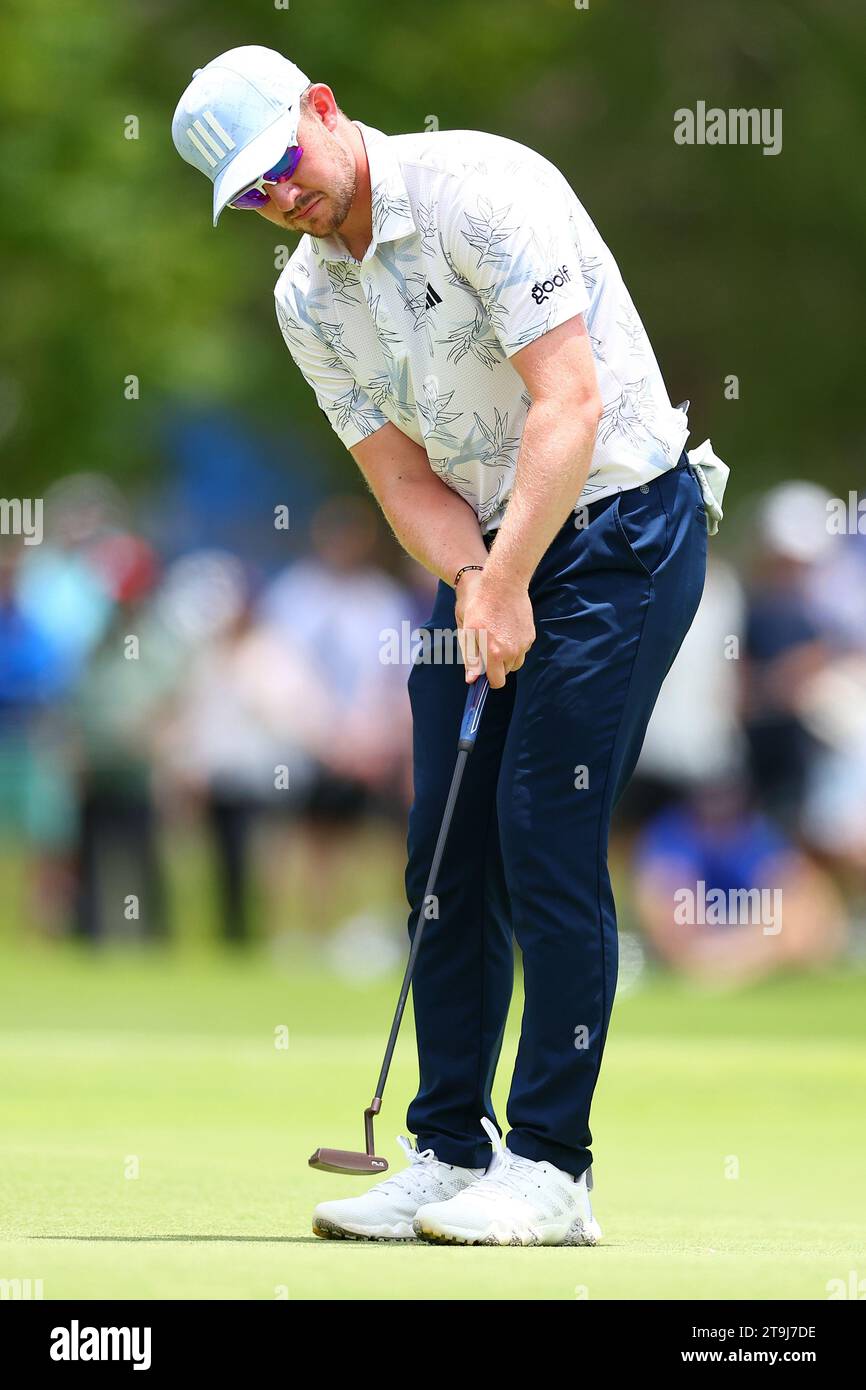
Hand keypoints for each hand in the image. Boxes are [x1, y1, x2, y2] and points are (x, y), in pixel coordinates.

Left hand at [455, 571, 534, 688]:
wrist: (503, 584)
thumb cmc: (480, 606)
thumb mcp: (468, 632)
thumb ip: (471, 658)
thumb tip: (472, 680)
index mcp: (495, 654)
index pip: (498, 682)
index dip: (490, 679)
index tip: (484, 670)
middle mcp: (512, 652)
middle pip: (507, 672)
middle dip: (497, 665)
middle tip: (487, 646)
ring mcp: (524, 644)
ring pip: (516, 661)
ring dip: (507, 656)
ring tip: (497, 638)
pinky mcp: (531, 635)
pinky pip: (523, 649)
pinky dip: (515, 645)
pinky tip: (506, 629)